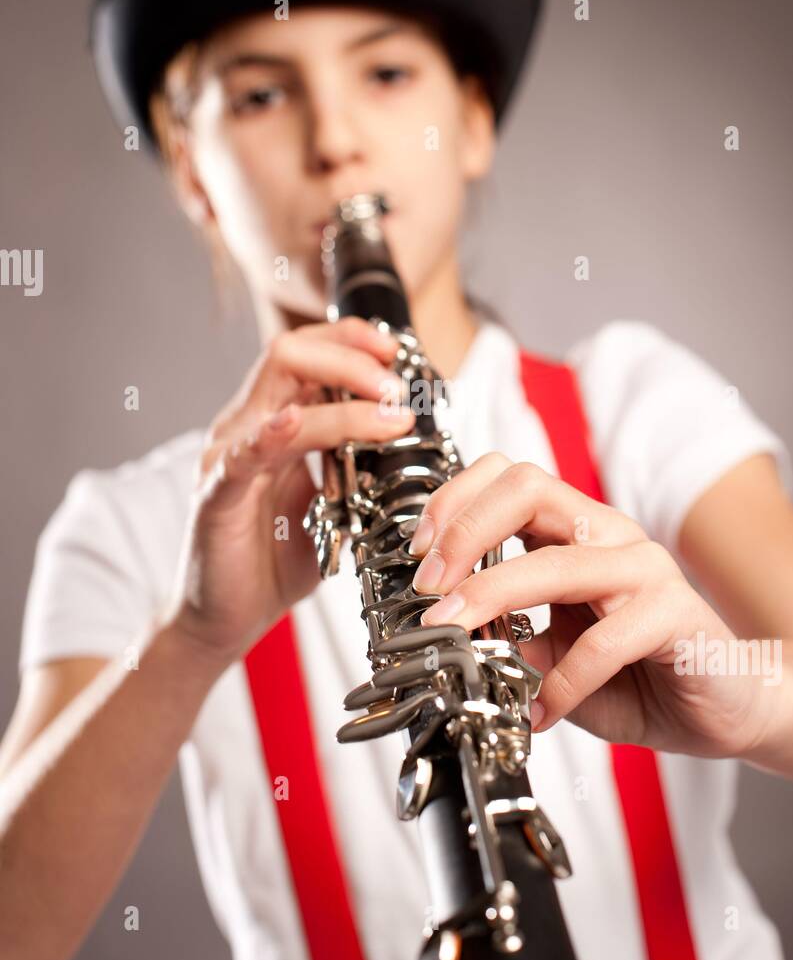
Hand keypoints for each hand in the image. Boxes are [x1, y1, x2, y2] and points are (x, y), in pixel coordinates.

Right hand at [166, 317, 415, 663]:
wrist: (227, 618)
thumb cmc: (275, 559)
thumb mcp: (333, 502)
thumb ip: (358, 466)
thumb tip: (408, 442)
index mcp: (272, 422)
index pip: (306, 352)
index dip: (351, 340)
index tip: (396, 351)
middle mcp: (245, 427)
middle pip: (290, 353)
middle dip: (352, 357)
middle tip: (397, 386)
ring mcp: (228, 457)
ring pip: (278, 394)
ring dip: (342, 395)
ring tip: (388, 412)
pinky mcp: (216, 495)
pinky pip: (243, 454)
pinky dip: (272, 432)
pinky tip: (297, 422)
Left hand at [408, 453, 778, 757]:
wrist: (727, 708)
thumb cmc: (635, 676)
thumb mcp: (549, 654)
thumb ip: (504, 634)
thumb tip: (439, 625)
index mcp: (576, 529)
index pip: (509, 476)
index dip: (454, 502)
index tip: (417, 554)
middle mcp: (609, 533)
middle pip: (528, 487)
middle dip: (463, 531)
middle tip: (428, 587)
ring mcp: (646, 568)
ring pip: (558, 560)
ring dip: (493, 596)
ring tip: (455, 635)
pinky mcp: (675, 614)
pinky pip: (605, 639)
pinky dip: (562, 680)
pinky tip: (541, 713)